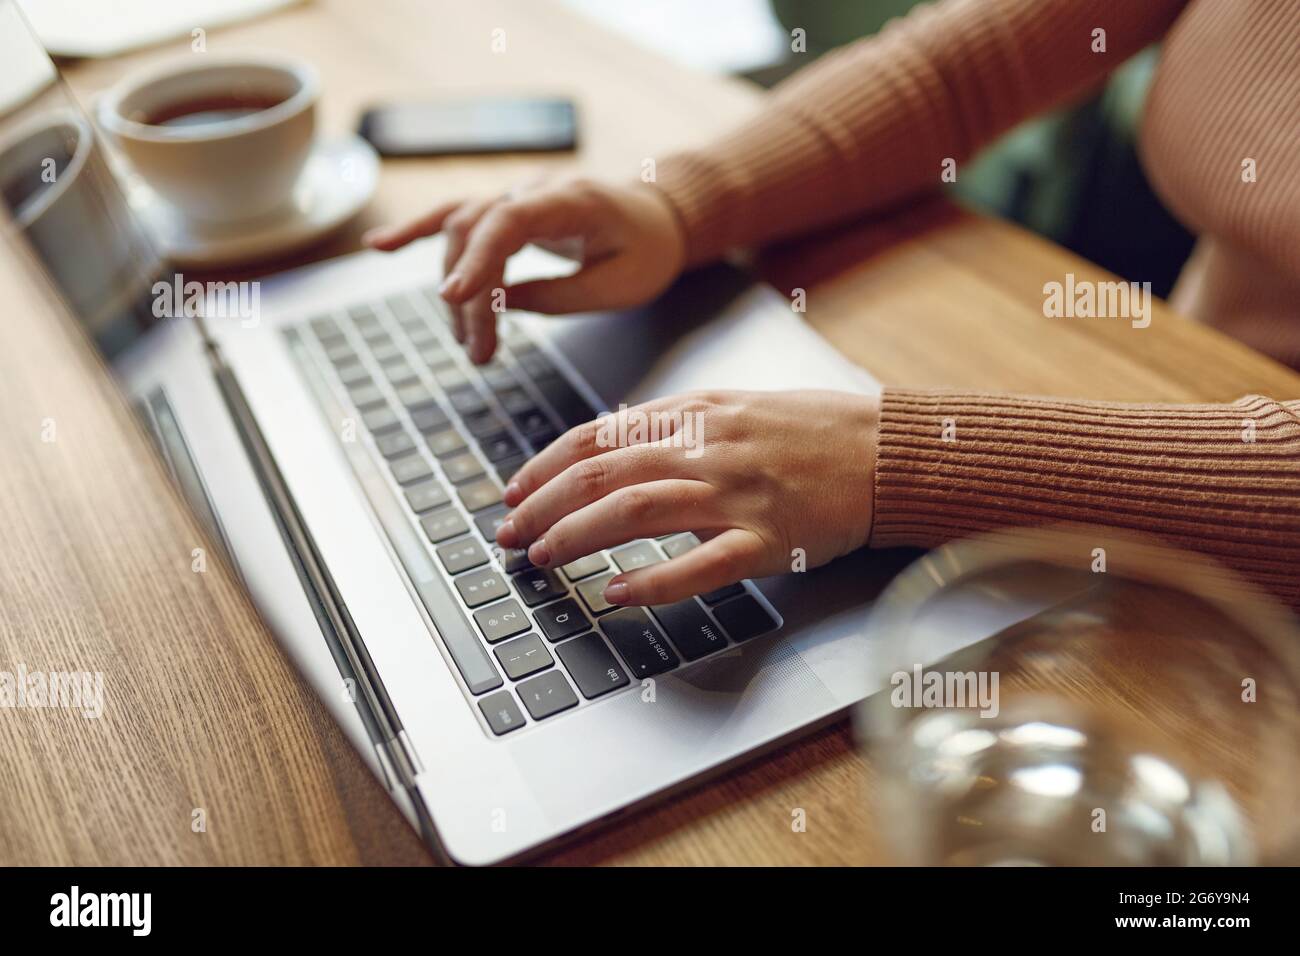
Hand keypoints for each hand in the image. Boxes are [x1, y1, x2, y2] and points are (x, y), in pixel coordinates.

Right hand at [363, 178, 686, 362]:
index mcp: (571, 201)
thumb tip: (500, 306)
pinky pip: (456, 217)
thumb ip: (560, 294)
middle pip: (476, 233)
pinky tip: (379, 248)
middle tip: (480, 354)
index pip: (509, 222)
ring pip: (461, 232)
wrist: (659, 219)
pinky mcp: (506, 211)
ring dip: (456, 291)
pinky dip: (417, 231)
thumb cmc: (648, 252)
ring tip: (470, 344)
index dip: (477, 259)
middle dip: (471, 298)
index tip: (454, 299)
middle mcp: (534, 190)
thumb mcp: (620, 285)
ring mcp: (516, 196)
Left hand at [495, 389, 880, 606]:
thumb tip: (605, 437)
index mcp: (693, 415)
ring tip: (541, 558)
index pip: (596, 436)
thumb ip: (671, 420)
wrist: (884, 451)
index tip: (513, 491)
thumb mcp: (732, 405)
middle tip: (508, 534)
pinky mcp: (766, 539)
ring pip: (636, 509)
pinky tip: (617, 593)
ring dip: (578, 536)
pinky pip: (701, 564)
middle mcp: (706, 449)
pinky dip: (654, 580)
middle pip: (602, 473)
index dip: (544, 465)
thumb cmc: (810, 431)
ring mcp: (736, 495)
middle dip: (542, 505)